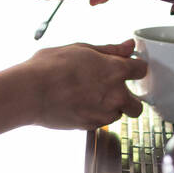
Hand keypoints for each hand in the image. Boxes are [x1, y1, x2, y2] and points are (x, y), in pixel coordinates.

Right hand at [22, 39, 146, 128]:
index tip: (127, 68)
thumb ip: (110, 49)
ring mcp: (104, 114)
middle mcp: (115, 95)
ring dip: (110, 107)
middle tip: (111, 90)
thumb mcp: (81, 48)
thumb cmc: (51, 66)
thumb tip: (128, 46)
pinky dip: (95, 115)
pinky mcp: (90, 126)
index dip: (135, 68)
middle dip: (129, 99)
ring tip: (89, 96)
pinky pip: (101, 122)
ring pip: (118, 115)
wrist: (31, 92)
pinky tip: (79, 104)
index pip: (142, 70)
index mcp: (115, 71)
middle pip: (138, 105)